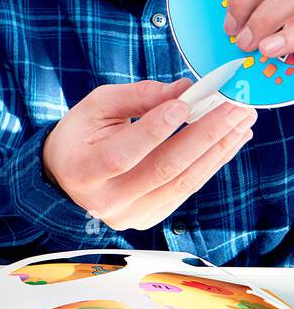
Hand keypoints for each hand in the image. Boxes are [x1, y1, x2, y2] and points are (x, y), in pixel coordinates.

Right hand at [41, 79, 255, 230]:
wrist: (66, 174)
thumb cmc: (81, 135)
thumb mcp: (96, 107)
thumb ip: (137, 97)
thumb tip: (183, 90)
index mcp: (83, 170)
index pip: (122, 154)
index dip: (156, 128)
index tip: (188, 99)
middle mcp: (105, 200)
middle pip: (163, 169)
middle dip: (205, 135)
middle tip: (236, 108)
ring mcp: (128, 214)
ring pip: (182, 182)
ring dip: (218, 150)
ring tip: (242, 123)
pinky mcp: (147, 218)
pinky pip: (186, 190)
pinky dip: (211, 164)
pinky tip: (228, 142)